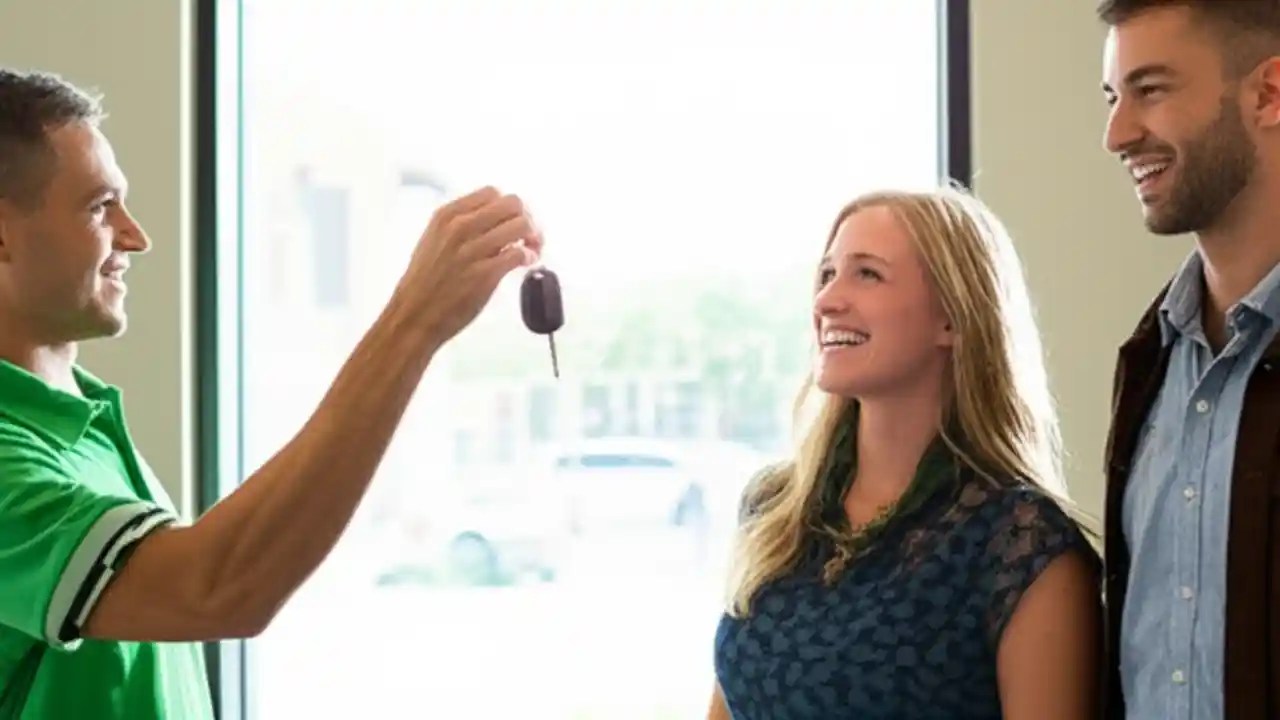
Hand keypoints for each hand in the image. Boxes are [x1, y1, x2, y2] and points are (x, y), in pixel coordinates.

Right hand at [397, 186, 542, 344]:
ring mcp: (473, 250)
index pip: (492, 192)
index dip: (509, 207)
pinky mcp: (485, 274)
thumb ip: (461, 226)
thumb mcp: (435, 240)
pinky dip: (529, 256)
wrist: (413, 314)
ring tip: (531, 251)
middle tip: (529, 236)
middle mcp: (460, 227)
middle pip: (512, 204)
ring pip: (521, 225)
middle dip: (527, 218)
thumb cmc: (424, 282)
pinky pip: (519, 253)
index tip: (513, 221)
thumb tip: (495, 222)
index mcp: (447, 215)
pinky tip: (525, 264)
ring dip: (534, 237)